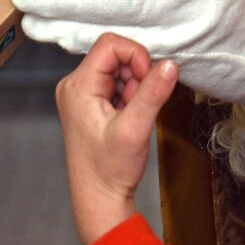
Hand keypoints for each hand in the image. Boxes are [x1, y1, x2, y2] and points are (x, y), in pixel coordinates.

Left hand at [55, 33, 179, 244]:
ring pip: (117, 69)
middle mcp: (74, 85)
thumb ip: (152, 93)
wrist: (100, 200)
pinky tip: (129, 118)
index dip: (135, 55)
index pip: (109, 45)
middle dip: (136, 75)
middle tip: (140, 105)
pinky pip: (115, 84)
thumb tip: (170, 64)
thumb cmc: (110, 170)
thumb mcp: (135, 129)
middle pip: (114, 55)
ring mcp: (81, 95)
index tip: (149, 79)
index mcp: (77, 86)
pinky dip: (129, 96)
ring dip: (134, 87)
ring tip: (133, 115)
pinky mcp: (91, 104)